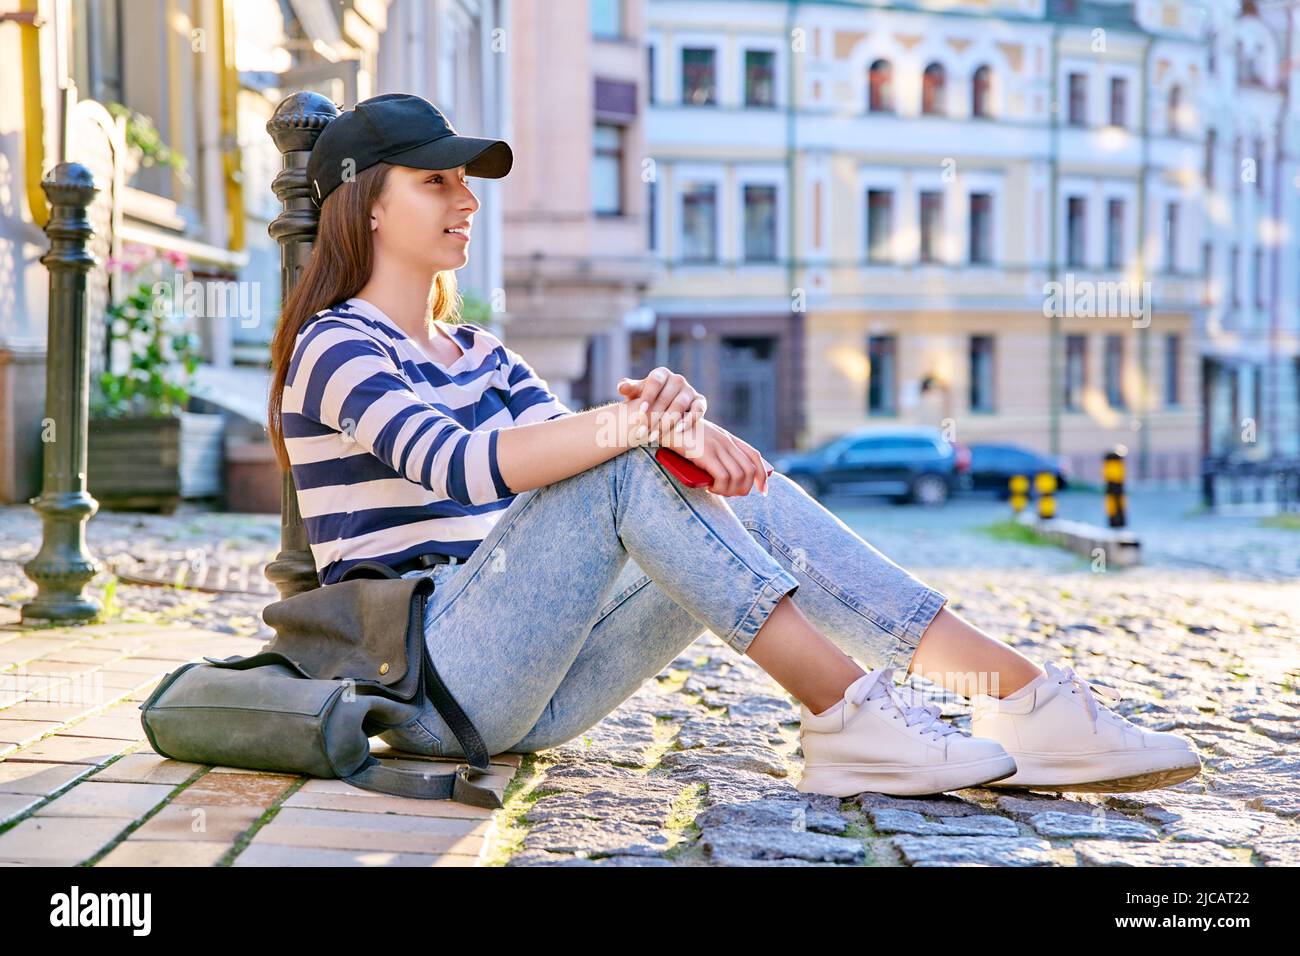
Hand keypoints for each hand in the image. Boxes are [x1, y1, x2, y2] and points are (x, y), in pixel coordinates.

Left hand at [617, 368, 706, 442]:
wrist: (663, 410)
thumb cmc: (645, 400)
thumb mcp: (635, 394)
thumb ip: (629, 389)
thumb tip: (622, 387)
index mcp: (661, 374)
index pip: (655, 382)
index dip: (648, 396)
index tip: (640, 412)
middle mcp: (677, 379)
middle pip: (667, 396)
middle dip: (654, 416)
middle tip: (643, 432)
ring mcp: (689, 390)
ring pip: (680, 404)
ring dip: (668, 421)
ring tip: (655, 436)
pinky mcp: (700, 402)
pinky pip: (698, 410)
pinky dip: (690, 419)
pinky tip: (678, 430)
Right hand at [657, 418, 771, 496]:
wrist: (662, 422)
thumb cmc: (677, 435)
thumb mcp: (700, 441)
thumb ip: (713, 451)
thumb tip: (721, 475)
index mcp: (727, 438)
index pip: (754, 457)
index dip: (762, 476)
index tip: (762, 491)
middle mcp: (726, 441)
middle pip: (749, 470)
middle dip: (744, 488)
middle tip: (729, 494)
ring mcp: (717, 446)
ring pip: (738, 476)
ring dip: (730, 490)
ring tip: (716, 491)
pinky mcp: (706, 453)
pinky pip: (723, 477)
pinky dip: (720, 487)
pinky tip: (710, 488)